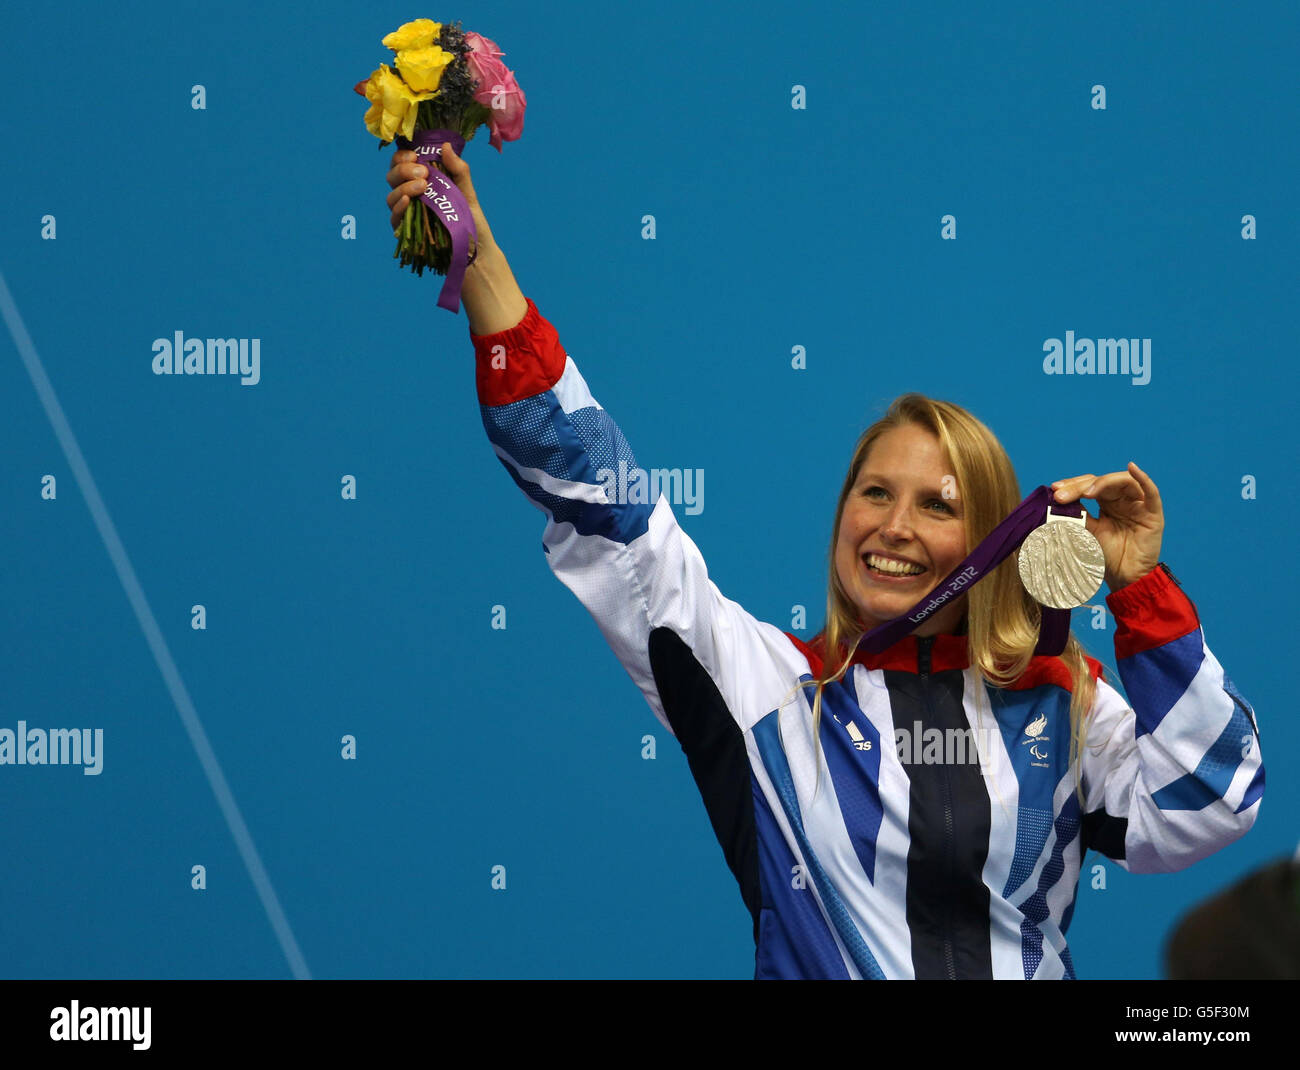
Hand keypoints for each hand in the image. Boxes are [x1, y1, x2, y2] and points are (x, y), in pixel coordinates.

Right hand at [385, 141, 494, 249]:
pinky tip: (407, 201)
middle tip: (423, 173)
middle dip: (404, 170)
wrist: (476, 250)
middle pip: (393, 176)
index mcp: (421, 182)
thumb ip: (458, 169)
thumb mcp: (467, 192)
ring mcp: (407, 214)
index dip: (403, 156)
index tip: (416, 156)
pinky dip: (399, 207)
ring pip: (392, 196)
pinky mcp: (407, 232)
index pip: (402, 163)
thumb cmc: (471, 220)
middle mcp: (410, 196)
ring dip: (403, 187)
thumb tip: (446, 146)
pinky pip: (395, 218)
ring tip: (422, 187)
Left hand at [1050, 462, 1163, 589]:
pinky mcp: (1153, 513)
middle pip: (1102, 482)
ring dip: (1102, 483)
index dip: (1072, 486)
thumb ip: (1076, 516)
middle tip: (1061, 495)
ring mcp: (1138, 505)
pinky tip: (1132, 468)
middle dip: (1080, 486)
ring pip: (1122, 482)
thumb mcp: (1085, 532)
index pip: (1089, 487)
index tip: (1054, 490)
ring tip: (1086, 492)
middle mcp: (1122, 501)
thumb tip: (1057, 500)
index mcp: (1106, 504)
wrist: (1124, 578)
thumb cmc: (1106, 557)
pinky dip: (1143, 478)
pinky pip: (1152, 492)